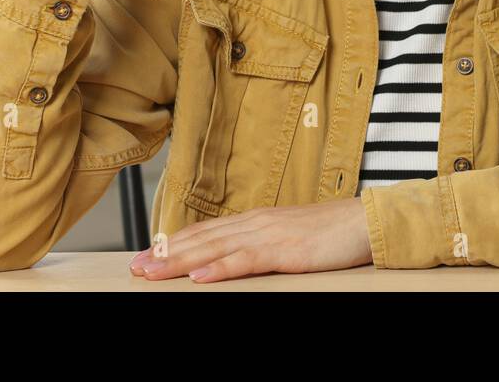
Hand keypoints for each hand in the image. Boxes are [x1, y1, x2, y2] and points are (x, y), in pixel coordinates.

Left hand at [128, 199, 374, 282]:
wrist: (365, 221)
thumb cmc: (331, 234)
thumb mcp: (288, 238)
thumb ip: (261, 245)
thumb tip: (238, 257)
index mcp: (256, 220)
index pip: (205, 232)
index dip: (173, 244)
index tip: (146, 256)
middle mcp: (255, 223)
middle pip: (201, 239)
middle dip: (164, 254)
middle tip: (133, 268)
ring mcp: (269, 234)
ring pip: (214, 249)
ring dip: (179, 262)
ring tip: (151, 273)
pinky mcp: (285, 250)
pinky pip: (246, 260)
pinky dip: (219, 268)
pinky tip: (199, 277)